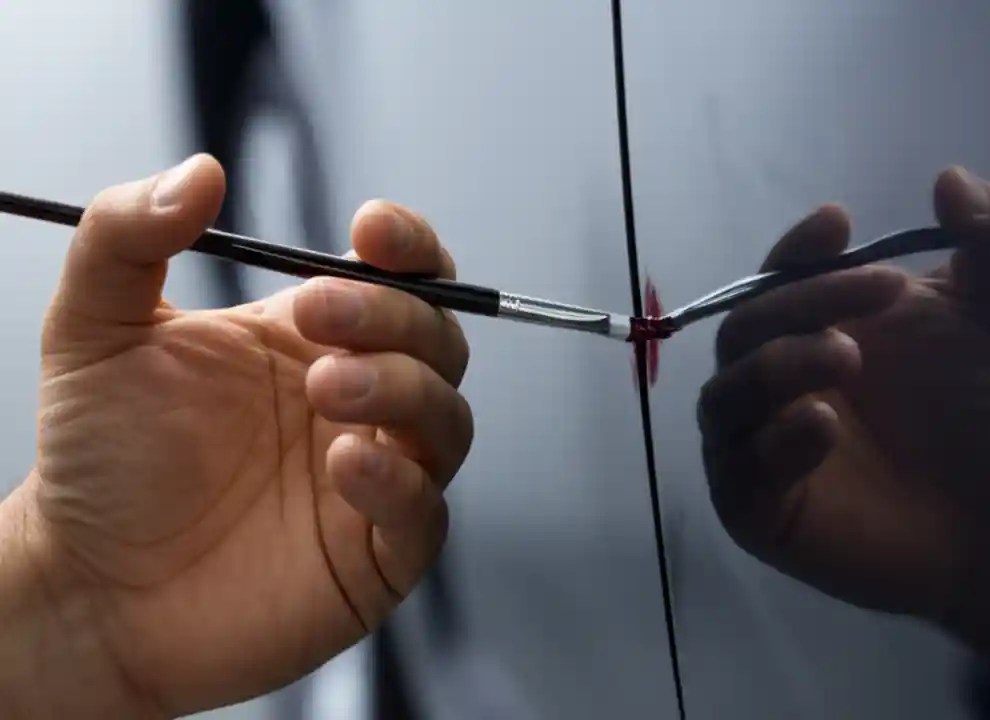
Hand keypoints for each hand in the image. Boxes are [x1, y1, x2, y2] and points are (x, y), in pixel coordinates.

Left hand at [3, 155, 471, 716]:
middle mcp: (358, 404)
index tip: (370, 228)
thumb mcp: (94, 329)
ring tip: (330, 389)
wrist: (84, 590)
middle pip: (437, 339)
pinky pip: (425, 512)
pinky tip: (344, 466)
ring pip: (446, 420)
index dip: (408, 247)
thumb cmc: (98, 461)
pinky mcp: (378, 557)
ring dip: (403, 390)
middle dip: (393, 316)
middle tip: (317, 313)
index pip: (401, 279)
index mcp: (314, 341)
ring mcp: (375, 479)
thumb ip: (128, 235)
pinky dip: (399, 483)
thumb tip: (201, 171)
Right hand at [698, 167, 989, 621]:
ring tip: (848, 355)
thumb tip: (951, 181)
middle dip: (804, 301)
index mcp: (813, 323)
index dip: (797, 247)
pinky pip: (737, 474)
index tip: (842, 223)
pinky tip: (825, 426)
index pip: (775, 275)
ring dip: (777, 366)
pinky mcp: (759, 513)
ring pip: (726, 397)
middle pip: (745, 326)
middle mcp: (772, 379)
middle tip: (883, 292)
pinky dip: (773, 445)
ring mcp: (757, 446)